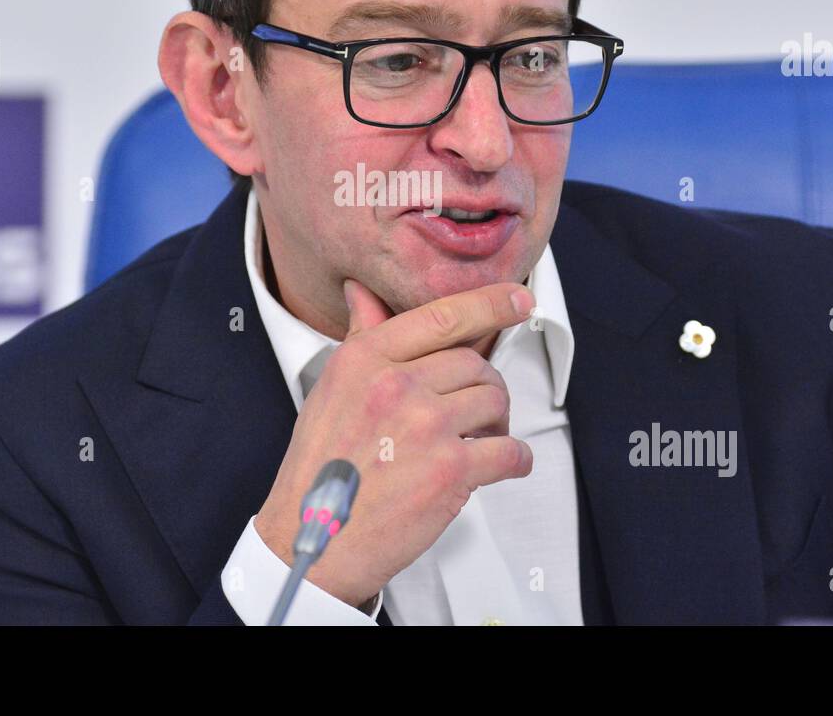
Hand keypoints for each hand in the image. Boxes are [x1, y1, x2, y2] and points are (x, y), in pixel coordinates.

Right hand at [254, 278, 535, 608]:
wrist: (314, 539)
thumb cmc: (322, 469)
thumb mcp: (331, 390)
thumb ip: (361, 339)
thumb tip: (362, 294)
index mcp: (364, 360)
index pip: (442, 316)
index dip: (490, 303)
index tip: (517, 299)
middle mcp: (395, 385)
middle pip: (474, 362)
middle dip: (482, 386)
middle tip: (472, 411)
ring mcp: (425, 426)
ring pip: (495, 400)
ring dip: (497, 422)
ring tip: (477, 439)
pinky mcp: (451, 469)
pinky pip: (510, 451)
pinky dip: (515, 460)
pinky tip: (500, 465)